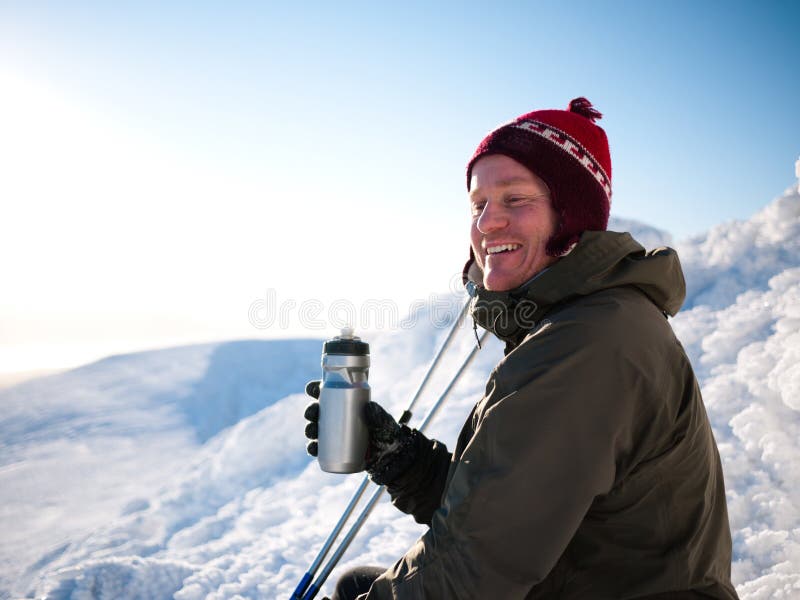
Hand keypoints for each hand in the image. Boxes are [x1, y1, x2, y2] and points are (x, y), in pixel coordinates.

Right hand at [303, 381, 418, 484]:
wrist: (391, 458)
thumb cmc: (387, 434)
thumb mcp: (384, 423)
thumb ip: (379, 415)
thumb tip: (369, 406)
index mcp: (347, 403)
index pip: (329, 393)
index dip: (316, 389)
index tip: (312, 389)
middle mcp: (338, 417)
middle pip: (318, 411)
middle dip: (310, 410)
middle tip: (312, 413)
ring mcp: (335, 435)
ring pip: (316, 429)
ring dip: (309, 429)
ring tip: (312, 431)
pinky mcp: (334, 451)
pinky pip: (319, 449)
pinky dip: (312, 449)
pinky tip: (312, 448)